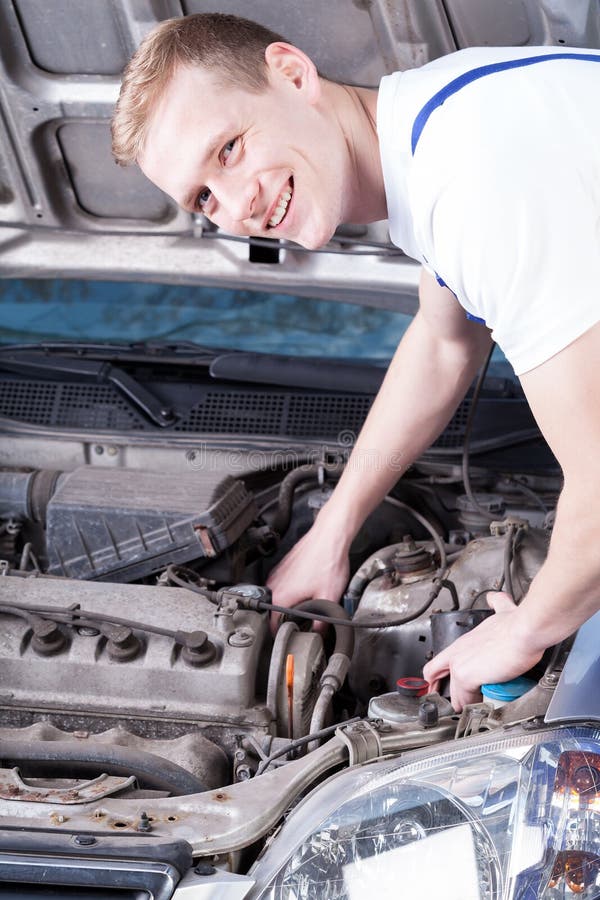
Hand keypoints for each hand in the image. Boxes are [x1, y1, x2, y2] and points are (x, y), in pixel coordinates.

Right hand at [266, 521, 349, 632]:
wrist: (329, 536)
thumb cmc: (328, 560)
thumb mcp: (329, 596)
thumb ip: (322, 620)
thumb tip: (318, 634)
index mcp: (281, 596)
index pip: (271, 624)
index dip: (281, 634)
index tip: (290, 637)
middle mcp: (274, 584)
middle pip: (275, 610)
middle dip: (288, 618)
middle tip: (302, 623)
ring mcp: (277, 573)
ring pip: (279, 596)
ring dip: (289, 603)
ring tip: (306, 604)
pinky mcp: (283, 566)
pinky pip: (283, 585)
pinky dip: (291, 590)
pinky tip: (307, 588)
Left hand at [422, 592, 544, 711]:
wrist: (525, 630)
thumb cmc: (518, 624)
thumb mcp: (502, 611)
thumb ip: (497, 605)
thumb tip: (496, 599)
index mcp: (465, 640)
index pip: (440, 659)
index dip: (436, 673)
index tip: (437, 683)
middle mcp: (458, 651)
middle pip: (434, 674)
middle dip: (441, 690)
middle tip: (452, 702)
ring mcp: (459, 664)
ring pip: (453, 691)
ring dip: (463, 701)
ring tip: (474, 707)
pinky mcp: (465, 677)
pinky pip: (464, 699)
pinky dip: (473, 705)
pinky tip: (481, 706)